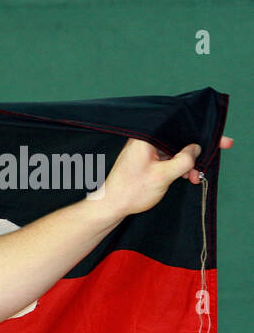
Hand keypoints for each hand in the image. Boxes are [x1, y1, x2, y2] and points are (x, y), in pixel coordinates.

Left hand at [98, 135, 233, 218]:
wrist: (111, 206)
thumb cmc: (132, 191)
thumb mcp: (164, 175)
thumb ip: (184, 160)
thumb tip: (196, 148)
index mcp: (146, 137)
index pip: (179, 126)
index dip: (201, 132)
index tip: (219, 140)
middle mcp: (144, 140)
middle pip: (178, 138)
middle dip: (197, 149)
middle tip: (216, 155)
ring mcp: (145, 150)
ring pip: (175, 149)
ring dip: (188, 162)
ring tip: (195, 176)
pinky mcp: (145, 160)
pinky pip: (168, 158)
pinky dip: (178, 166)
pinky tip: (187, 177)